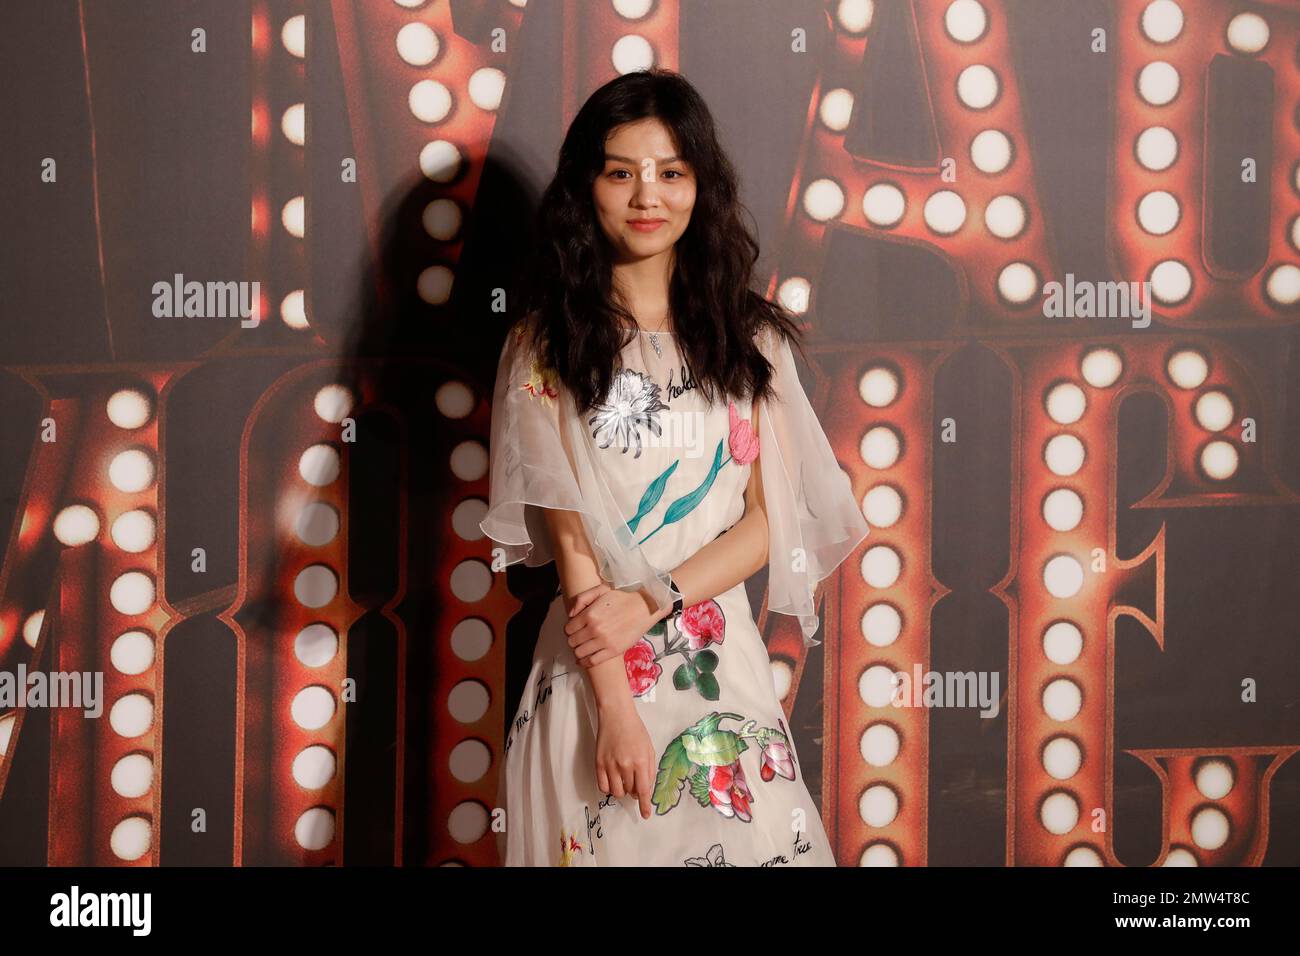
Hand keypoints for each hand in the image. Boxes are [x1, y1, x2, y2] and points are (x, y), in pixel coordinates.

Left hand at [565, 585, 657, 668]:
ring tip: (583, 647)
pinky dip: (585, 662)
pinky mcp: (613, 651)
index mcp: (589, 614)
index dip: (570, 629)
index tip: (575, 629)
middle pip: (572, 642)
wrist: (644, 608)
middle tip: (580, 638)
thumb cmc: (622, 598)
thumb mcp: (601, 590)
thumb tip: (570, 615)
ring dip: (578, 651)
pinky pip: (592, 661)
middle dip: (573, 640)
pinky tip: (584, 659)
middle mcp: (594, 629)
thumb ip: (582, 599)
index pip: (568, 629)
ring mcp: (603, 641)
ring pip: (579, 653)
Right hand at [595, 704, 654, 819]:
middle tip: (634, 780)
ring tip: (623, 779)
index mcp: (640, 761)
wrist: (616, 715)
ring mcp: (610, 765)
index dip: (644, 805)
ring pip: (616, 792)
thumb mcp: (649, 748)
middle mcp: (625, 765)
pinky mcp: (598, 763)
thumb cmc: (635, 730)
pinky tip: (612, 781)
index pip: (643, 790)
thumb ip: (649, 769)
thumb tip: (646, 788)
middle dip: (634, 791)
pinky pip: (602, 786)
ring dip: (622, 791)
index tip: (645, 815)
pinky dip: (608, 788)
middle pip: (630, 792)